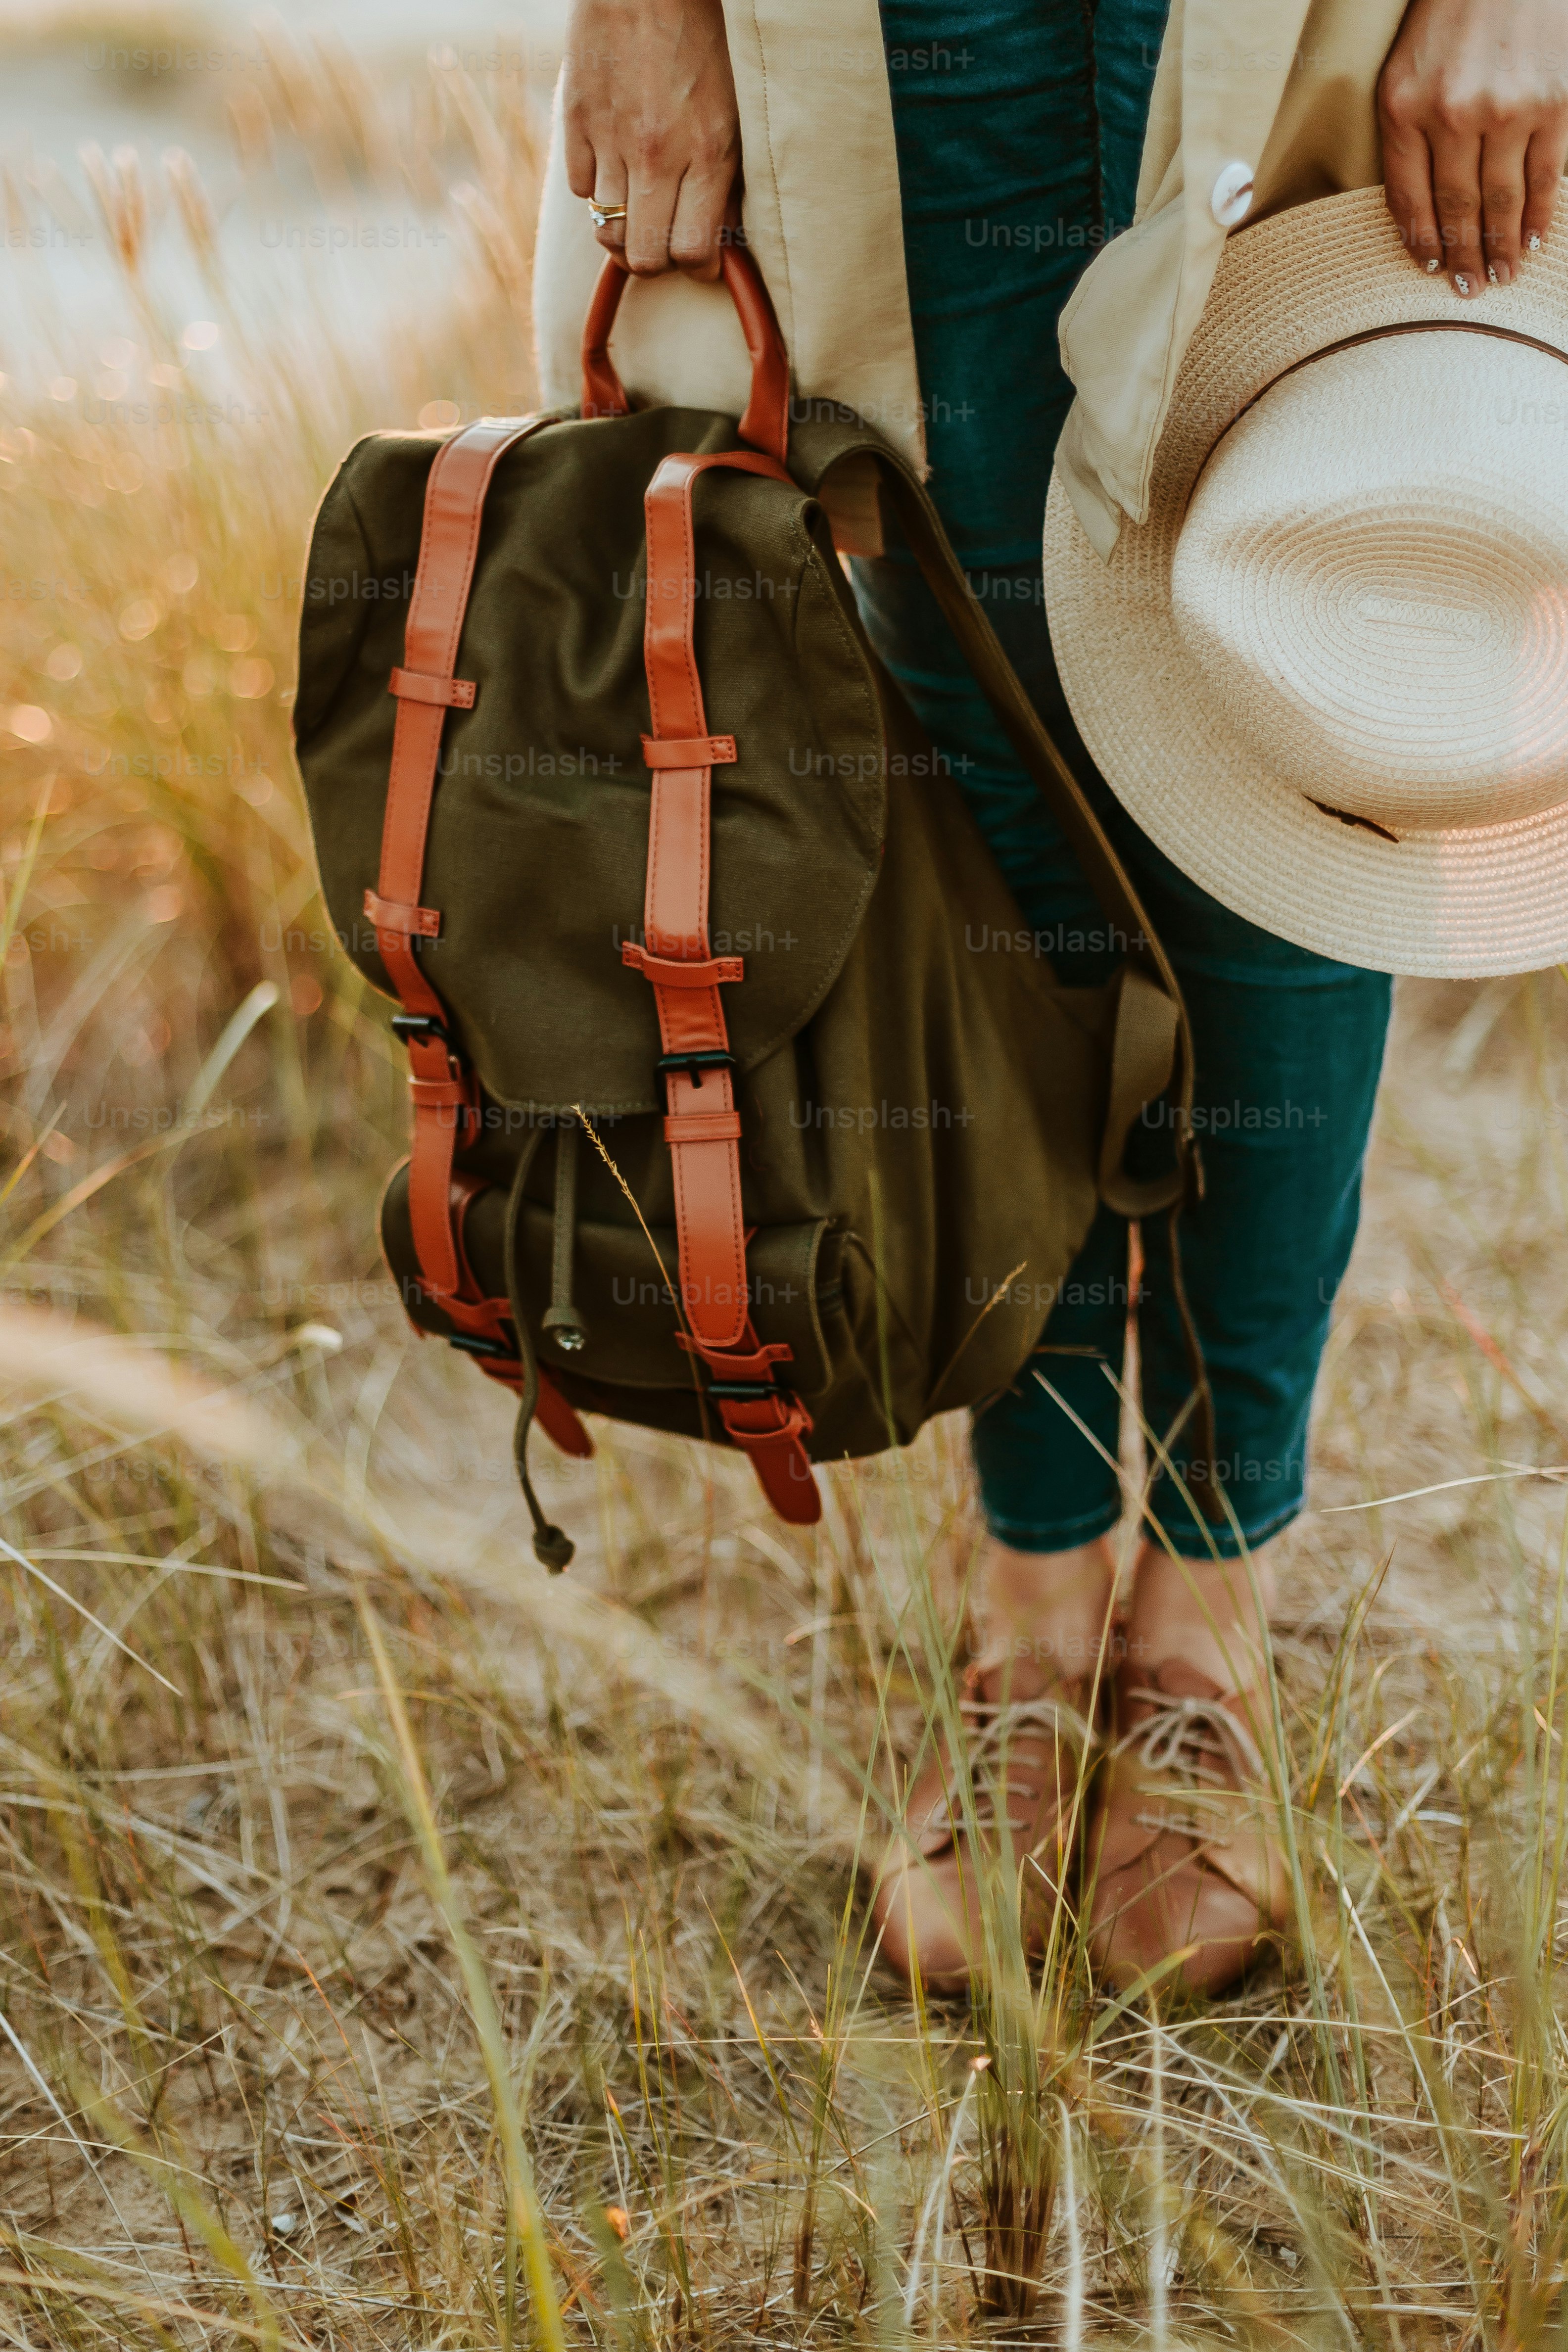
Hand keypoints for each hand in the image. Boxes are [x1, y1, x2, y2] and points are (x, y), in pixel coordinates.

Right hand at [562, 0, 739, 280]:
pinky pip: (581, 189)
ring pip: (607, 233)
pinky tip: (614, 167)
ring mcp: (611, 140)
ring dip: (624, 232)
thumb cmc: (700, 39)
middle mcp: (656, 155)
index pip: (692, 253)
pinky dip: (596, 189)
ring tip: (638, 211)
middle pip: (645, 258)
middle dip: (657, 261)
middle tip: (665, 242)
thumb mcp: (733, 109)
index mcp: (706, 152)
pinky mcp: (576, 121)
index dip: (698, 267)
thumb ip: (727, 176)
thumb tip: (723, 235)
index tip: (701, 258)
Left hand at [1379, 0, 1567, 293]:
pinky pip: (1545, 174)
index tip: (1431, 269)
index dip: (1422, 241)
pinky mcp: (1552, 102)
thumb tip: (1419, 208)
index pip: (1409, 197)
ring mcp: (1506, 109)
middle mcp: (1453, 113)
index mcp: (1406, 107)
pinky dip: (1539, 213)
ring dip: (1500, 246)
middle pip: (1457, 207)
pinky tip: (1533, 240)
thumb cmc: (1453, 16)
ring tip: (1501, 276)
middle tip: (1469, 291)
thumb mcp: (1407, 70)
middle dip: (1463, 256)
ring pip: (1501, 199)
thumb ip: (1408, 132)